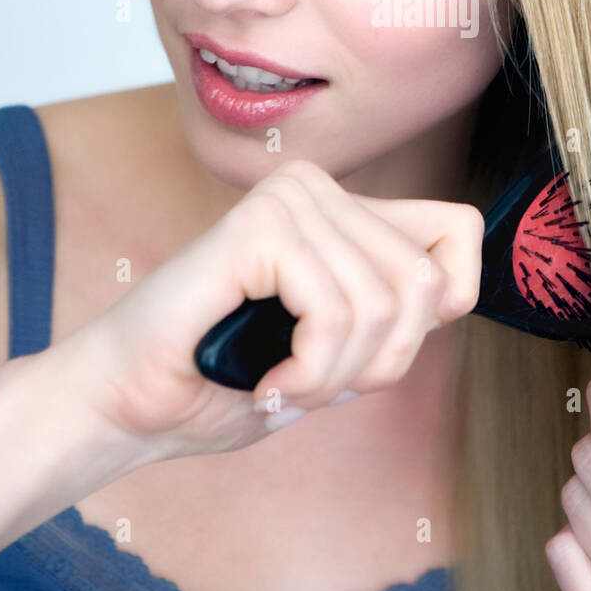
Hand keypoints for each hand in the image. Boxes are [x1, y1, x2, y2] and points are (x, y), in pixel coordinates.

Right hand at [79, 159, 482, 460]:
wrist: (131, 403)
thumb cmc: (226, 380)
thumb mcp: (340, 344)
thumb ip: (392, 307)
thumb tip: (456, 293)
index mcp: (342, 206)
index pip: (459, 230)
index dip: (443, 304)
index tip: (374, 349)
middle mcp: (317, 187)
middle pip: (425, 282)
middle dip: (380, 362)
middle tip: (313, 383)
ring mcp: (288, 199)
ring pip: (384, 304)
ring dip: (337, 376)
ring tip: (282, 382)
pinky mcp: (261, 226)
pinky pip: (336, 313)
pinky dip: (309, 371)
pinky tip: (265, 380)